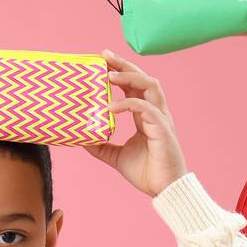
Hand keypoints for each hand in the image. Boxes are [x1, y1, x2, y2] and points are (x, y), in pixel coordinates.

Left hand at [83, 50, 187, 196]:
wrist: (164, 190)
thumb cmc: (147, 173)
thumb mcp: (116, 156)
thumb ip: (102, 146)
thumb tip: (82, 138)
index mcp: (146, 116)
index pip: (135, 86)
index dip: (121, 71)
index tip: (104, 60)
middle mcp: (156, 112)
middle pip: (143, 78)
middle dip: (124, 65)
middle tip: (105, 56)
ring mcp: (161, 119)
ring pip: (149, 86)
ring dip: (129, 77)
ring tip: (109, 75)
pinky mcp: (162, 129)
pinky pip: (145, 108)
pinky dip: (127, 104)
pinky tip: (110, 107)